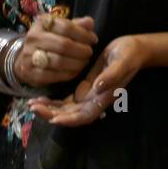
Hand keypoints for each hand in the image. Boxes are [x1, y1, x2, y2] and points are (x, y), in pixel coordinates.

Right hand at [12, 13, 97, 87]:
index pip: (66, 27)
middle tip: (89, 52)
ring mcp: (30, 56)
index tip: (93, 40)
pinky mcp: (32, 73)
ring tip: (85, 62)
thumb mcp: (61, 28)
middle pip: (64, 45)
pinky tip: (76, 71)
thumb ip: (77, 25)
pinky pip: (54, 75)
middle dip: (81, 50)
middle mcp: (34, 38)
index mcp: (42, 23)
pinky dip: (69, 73)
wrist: (26, 58)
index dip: (83, 34)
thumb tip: (90, 22)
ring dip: (77, 63)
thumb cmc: (50, 40)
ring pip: (59, 61)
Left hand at [29, 34, 146, 126]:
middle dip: (52, 114)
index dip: (69, 119)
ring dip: (50, 110)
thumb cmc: (130, 54)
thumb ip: (111, 76)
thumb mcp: (122, 62)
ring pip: (67, 109)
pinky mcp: (85, 87)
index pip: (85, 115)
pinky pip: (68, 100)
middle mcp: (96, 100)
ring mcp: (90, 95)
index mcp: (105, 97)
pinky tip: (41, 99)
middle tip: (33, 107)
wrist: (135, 49)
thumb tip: (96, 88)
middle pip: (72, 115)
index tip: (53, 118)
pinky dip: (54, 102)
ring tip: (32, 104)